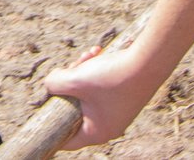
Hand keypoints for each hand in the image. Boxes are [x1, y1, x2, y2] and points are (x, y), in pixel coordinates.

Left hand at [42, 38, 165, 148]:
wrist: (149, 61)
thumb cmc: (111, 75)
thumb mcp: (75, 79)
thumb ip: (54, 84)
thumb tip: (50, 85)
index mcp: (96, 132)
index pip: (67, 140)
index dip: (53, 127)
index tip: (44, 113)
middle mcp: (108, 126)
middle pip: (75, 109)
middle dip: (69, 85)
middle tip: (72, 67)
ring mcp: (117, 112)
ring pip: (87, 93)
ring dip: (83, 72)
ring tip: (89, 55)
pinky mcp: (123, 97)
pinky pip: (100, 87)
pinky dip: (96, 70)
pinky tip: (97, 52)